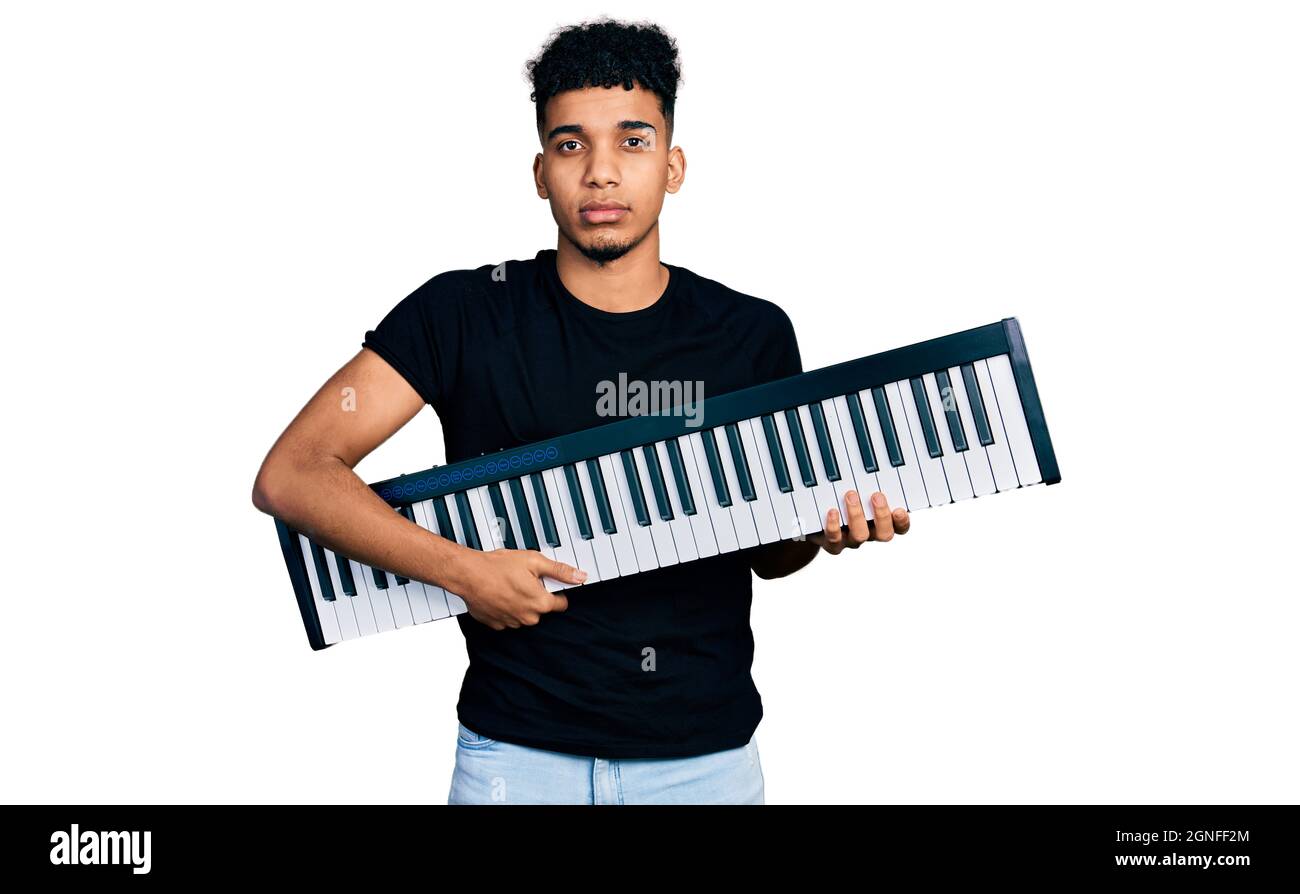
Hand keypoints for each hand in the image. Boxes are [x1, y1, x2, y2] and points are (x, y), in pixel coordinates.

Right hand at [456, 549, 587, 629]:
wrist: (468, 574)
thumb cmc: (498, 567)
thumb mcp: (534, 561)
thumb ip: (559, 571)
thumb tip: (580, 576)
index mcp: (540, 603)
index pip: (561, 604)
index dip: (556, 591)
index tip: (549, 583)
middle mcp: (528, 617)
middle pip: (542, 609)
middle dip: (537, 596)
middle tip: (525, 579)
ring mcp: (511, 623)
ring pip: (524, 614)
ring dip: (521, 602)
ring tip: (510, 585)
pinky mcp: (496, 624)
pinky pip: (508, 617)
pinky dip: (506, 607)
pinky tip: (500, 593)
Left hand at [807, 490, 909, 553]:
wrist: (815, 522)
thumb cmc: (842, 499)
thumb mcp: (859, 488)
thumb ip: (871, 480)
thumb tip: (881, 453)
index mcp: (880, 521)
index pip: (899, 526)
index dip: (902, 521)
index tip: (899, 509)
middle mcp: (869, 532)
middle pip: (885, 534)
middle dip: (882, 515)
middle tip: (876, 495)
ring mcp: (850, 540)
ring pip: (860, 536)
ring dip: (857, 514)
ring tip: (851, 495)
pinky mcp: (831, 543)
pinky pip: (835, 540)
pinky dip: (834, 526)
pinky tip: (832, 511)